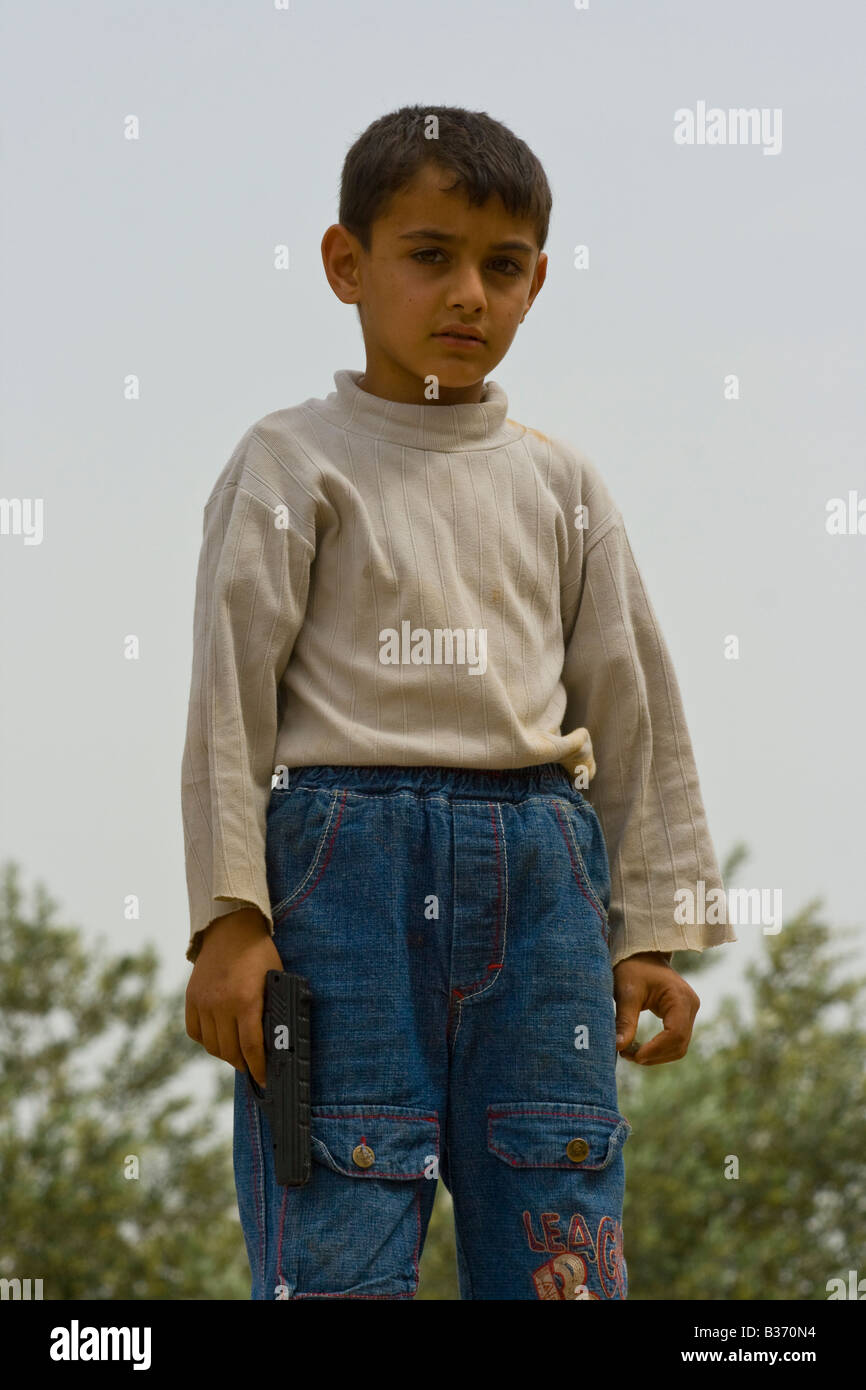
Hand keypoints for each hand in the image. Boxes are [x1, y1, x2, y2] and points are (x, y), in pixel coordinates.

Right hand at [185, 907, 282, 1086]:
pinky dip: (206, 1040)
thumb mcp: (274, 979)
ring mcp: (203, 1002)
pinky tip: (218, 1038)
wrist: (231, 928)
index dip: (258, 1067)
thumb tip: (277, 1040)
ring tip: (237, 1053)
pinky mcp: (191, 998)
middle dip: (243, 1064)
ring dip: (225, 1054)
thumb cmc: (259, 954)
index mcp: (245, 1000)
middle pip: (229, 1051)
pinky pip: (195, 1032)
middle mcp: (221, 1004)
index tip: (264, 1079)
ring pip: (211, 1045)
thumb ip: (272, 1008)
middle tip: (252, 1066)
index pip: (250, 1046)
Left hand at [612, 951, 698, 1065]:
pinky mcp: (682, 1016)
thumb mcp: (626, 993)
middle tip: (626, 1056)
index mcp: (680, 997)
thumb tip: (618, 1047)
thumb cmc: (632, 968)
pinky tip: (638, 1048)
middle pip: (679, 1043)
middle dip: (654, 1055)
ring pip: (679, 1046)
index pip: (675, 1033)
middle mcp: (690, 1005)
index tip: (634, 1056)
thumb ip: (624, 1020)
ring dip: (656, 1055)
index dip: (656, 1049)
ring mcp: (688, 1011)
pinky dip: (658, 1049)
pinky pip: (675, 1040)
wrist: (640, 954)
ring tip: (630, 1053)